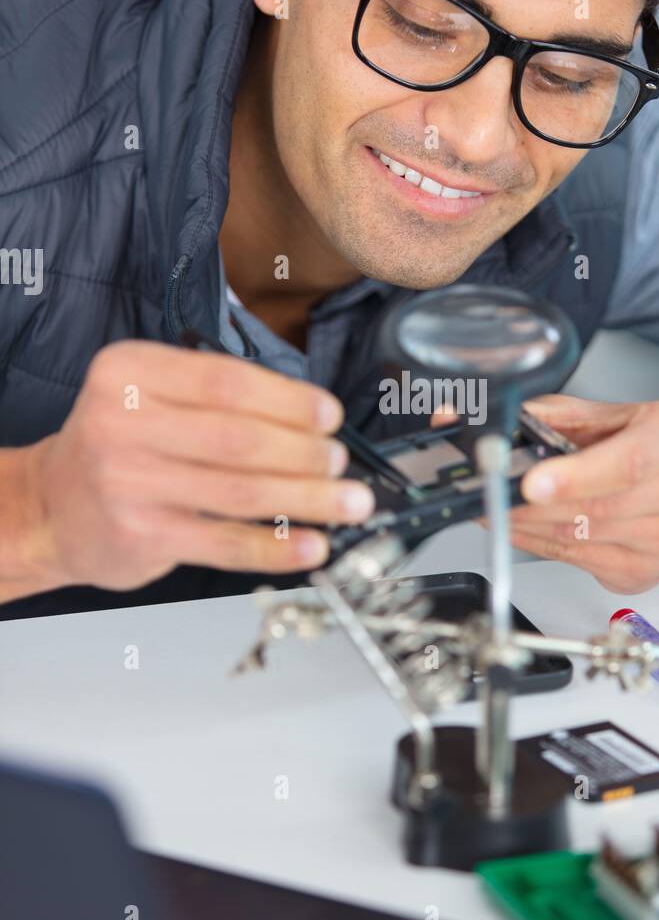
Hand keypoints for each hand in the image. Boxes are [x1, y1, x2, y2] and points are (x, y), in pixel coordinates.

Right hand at [28, 341, 374, 590]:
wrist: (52, 508)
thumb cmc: (117, 446)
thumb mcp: (148, 395)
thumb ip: (215, 396)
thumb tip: (310, 417)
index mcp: (131, 372)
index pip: (227, 381)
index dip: (290, 400)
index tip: (330, 416)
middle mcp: (122, 423)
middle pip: (240, 438)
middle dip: (305, 453)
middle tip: (339, 461)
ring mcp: (129, 483)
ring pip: (241, 491)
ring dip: (308, 498)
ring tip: (347, 502)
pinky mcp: (142, 536)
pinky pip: (226, 543)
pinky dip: (277, 546)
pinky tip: (312, 544)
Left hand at [513, 395, 658, 591]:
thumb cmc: (648, 446)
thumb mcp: (610, 414)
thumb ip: (561, 416)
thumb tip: (509, 423)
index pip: (628, 463)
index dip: (577, 477)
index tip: (532, 483)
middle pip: (598, 509)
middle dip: (534, 506)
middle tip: (492, 495)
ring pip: (581, 539)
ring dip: (528, 526)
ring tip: (495, 508)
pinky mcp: (644, 571)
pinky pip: (578, 560)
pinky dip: (539, 545)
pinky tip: (520, 528)